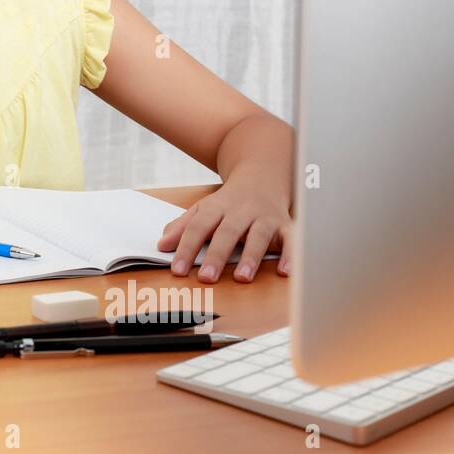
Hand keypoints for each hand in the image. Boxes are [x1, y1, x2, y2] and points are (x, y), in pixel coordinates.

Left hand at [156, 179, 292, 282]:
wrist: (262, 176)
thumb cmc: (229, 202)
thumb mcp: (203, 209)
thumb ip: (183, 227)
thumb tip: (162, 245)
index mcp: (217, 208)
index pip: (198, 227)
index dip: (186, 248)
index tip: (177, 270)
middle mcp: (241, 212)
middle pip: (227, 232)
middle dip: (216, 256)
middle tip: (206, 277)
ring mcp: (264, 218)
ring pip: (258, 236)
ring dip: (250, 257)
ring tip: (242, 277)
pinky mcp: (285, 225)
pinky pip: (291, 239)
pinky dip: (291, 255)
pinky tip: (285, 271)